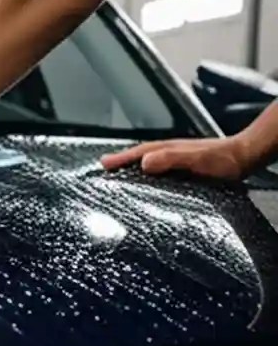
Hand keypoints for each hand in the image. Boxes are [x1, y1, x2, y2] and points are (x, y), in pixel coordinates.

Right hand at [99, 137, 250, 180]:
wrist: (244, 159)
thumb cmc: (221, 159)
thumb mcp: (195, 158)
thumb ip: (171, 158)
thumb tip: (143, 164)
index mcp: (163, 151)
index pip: (133, 155)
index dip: (117, 161)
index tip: (100, 167)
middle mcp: (165, 156)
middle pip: (135, 162)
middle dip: (118, 169)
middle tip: (100, 180)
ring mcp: (172, 165)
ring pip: (145, 171)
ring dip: (131, 177)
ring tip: (117, 189)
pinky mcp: (180, 176)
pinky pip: (157, 180)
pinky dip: (146, 185)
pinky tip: (146, 194)